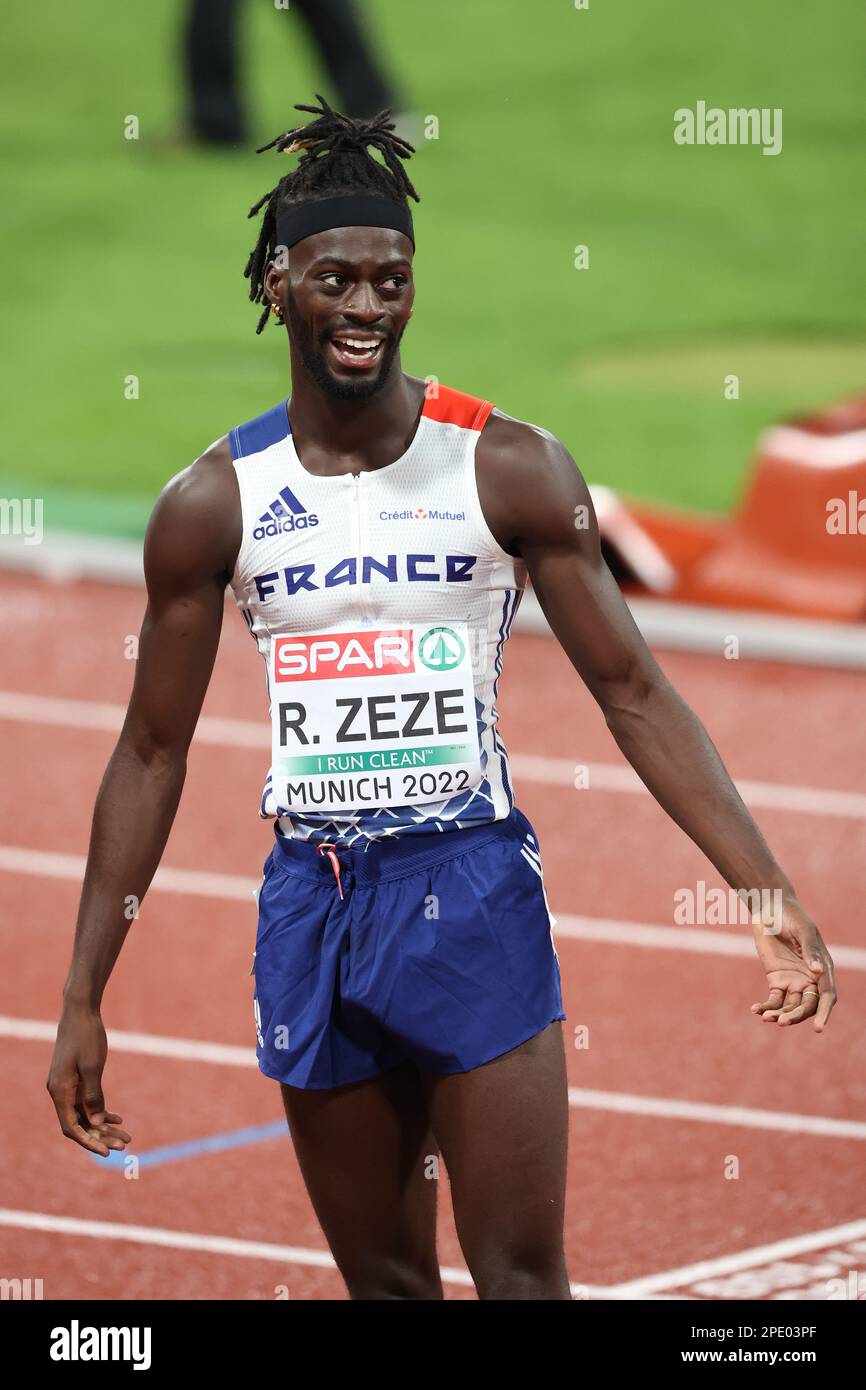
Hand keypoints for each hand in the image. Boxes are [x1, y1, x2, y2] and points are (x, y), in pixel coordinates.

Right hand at [47, 1003, 131, 1154]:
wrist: (80, 1011)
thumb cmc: (86, 1036)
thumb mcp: (93, 1066)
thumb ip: (94, 1095)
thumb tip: (97, 1122)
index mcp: (60, 1091)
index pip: (72, 1127)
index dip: (89, 1142)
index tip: (107, 1152)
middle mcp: (59, 1092)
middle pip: (79, 1124)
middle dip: (101, 1137)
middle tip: (124, 1145)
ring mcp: (66, 1086)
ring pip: (84, 1115)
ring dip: (103, 1126)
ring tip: (126, 1136)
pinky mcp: (75, 1080)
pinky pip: (86, 1103)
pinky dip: (101, 1111)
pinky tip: (118, 1118)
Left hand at [751, 895, 836, 1031]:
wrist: (770, 908)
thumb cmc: (792, 917)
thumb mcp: (803, 931)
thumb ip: (810, 951)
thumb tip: (819, 972)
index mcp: (823, 968)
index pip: (827, 996)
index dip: (823, 1013)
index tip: (818, 1028)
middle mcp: (811, 979)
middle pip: (807, 1006)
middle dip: (796, 1016)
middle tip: (781, 1021)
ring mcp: (794, 981)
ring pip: (790, 1006)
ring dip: (779, 1014)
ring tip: (765, 1016)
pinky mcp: (776, 980)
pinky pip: (773, 999)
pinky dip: (766, 1007)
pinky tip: (756, 1010)